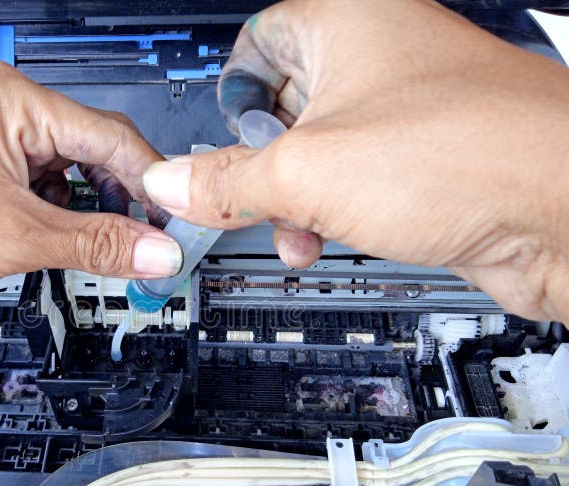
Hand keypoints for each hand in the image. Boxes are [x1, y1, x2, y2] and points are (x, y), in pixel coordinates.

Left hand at [0, 60, 180, 316]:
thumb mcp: (13, 239)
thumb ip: (96, 244)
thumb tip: (154, 253)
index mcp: (10, 100)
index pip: (112, 135)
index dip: (152, 185)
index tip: (177, 224)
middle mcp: (1, 108)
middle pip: (93, 151)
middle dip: (123, 202)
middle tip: (151, 246)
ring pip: (68, 173)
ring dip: (91, 213)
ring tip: (110, 252)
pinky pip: (39, 186)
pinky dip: (60, 216)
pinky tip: (68, 243)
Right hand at [143, 0, 568, 322]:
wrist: (566, 213)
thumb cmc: (469, 155)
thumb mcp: (308, 171)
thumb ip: (228, 179)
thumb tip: (174, 183)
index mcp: (343, 20)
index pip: (253, 42)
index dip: (224, 96)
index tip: (204, 146)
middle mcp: (374, 58)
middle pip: (279, 107)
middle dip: (256, 165)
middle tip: (238, 200)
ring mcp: (400, 113)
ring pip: (314, 155)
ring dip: (290, 202)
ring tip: (291, 233)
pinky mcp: (418, 165)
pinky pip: (350, 186)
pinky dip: (327, 217)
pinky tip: (323, 244)